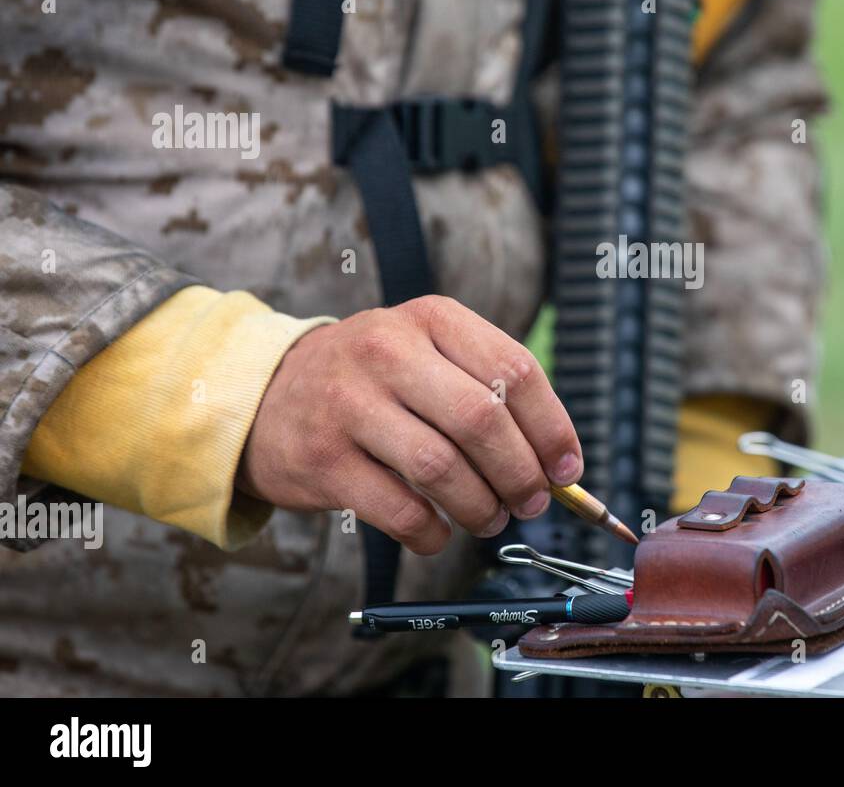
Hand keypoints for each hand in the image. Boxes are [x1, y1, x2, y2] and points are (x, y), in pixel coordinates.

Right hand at [238, 296, 582, 553]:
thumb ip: (491, 393)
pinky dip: (433, 534)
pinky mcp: (322, 459)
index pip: (514, 370)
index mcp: (431, 319)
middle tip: (532, 502)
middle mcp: (388, 351)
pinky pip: (399, 510)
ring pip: (442, 468)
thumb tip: (559, 465)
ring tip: (490, 519)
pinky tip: (440, 533)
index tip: (567, 469)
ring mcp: (349, 403)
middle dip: (521, 474)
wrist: (266, 394)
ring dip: (481, 507)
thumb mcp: (429, 354)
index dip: (552, 427)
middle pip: (482, 420)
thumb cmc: (374, 381)